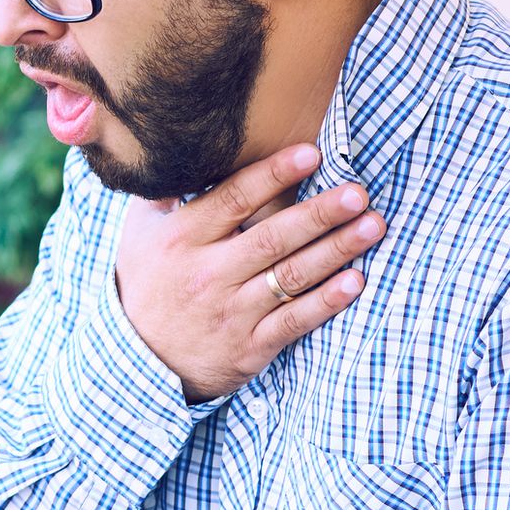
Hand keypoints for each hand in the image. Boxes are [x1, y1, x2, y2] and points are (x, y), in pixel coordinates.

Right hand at [117, 144, 383, 401]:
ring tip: (373, 227)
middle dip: (319, 213)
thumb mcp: (138, 235)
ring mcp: (231, 312)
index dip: (274, 175)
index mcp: (182, 239)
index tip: (311, 154)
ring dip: (336, 250)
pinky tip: (355, 281)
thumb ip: (162, 193)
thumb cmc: (144, 286)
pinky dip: (326, 302)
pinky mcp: (250, 347)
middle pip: (272, 237)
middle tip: (357, 192)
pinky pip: (294, 321)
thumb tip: (183, 147)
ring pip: (291, 276)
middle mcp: (208, 274)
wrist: (136, 362)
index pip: (233, 199)